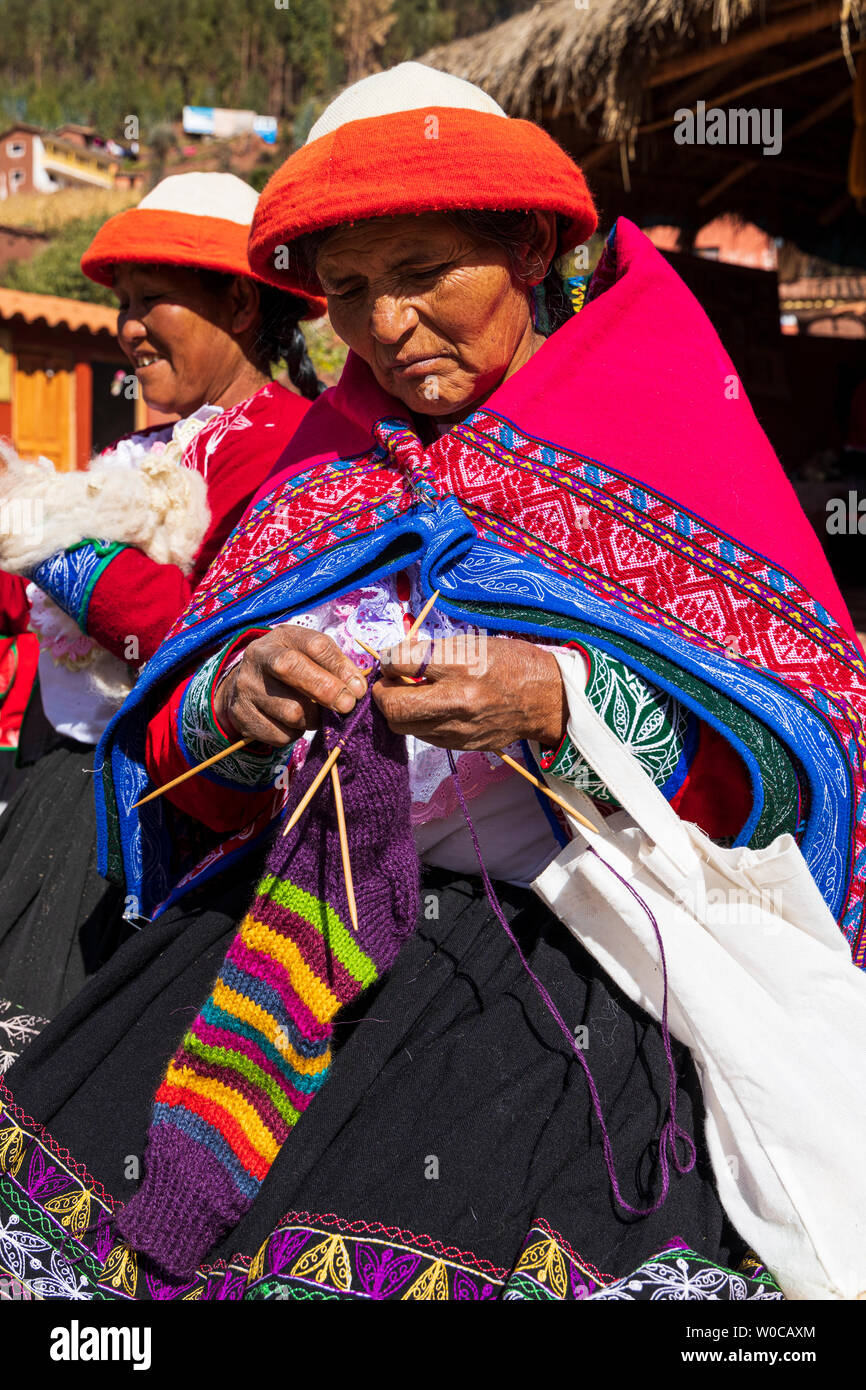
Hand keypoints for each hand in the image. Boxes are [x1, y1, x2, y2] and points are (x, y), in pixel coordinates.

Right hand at [213, 625, 367, 745]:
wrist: (245, 687)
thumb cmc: (292, 670)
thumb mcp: (311, 657)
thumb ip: (336, 667)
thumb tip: (358, 688)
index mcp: (283, 637)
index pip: (314, 645)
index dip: (340, 667)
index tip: (358, 688)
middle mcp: (259, 657)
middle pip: (292, 669)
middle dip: (326, 690)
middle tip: (347, 705)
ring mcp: (247, 687)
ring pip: (291, 710)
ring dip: (312, 719)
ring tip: (314, 714)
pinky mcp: (242, 715)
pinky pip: (280, 733)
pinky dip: (295, 733)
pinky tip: (293, 724)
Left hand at [373, 636, 566, 750]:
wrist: (546, 700)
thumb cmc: (511, 664)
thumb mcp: (473, 645)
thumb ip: (433, 653)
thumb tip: (395, 660)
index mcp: (462, 667)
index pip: (402, 663)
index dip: (388, 660)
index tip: (391, 660)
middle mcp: (458, 701)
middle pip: (393, 705)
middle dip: (381, 692)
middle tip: (388, 682)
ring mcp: (458, 728)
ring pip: (401, 725)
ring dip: (397, 709)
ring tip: (410, 694)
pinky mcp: (460, 746)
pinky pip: (422, 735)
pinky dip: (417, 721)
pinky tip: (429, 708)